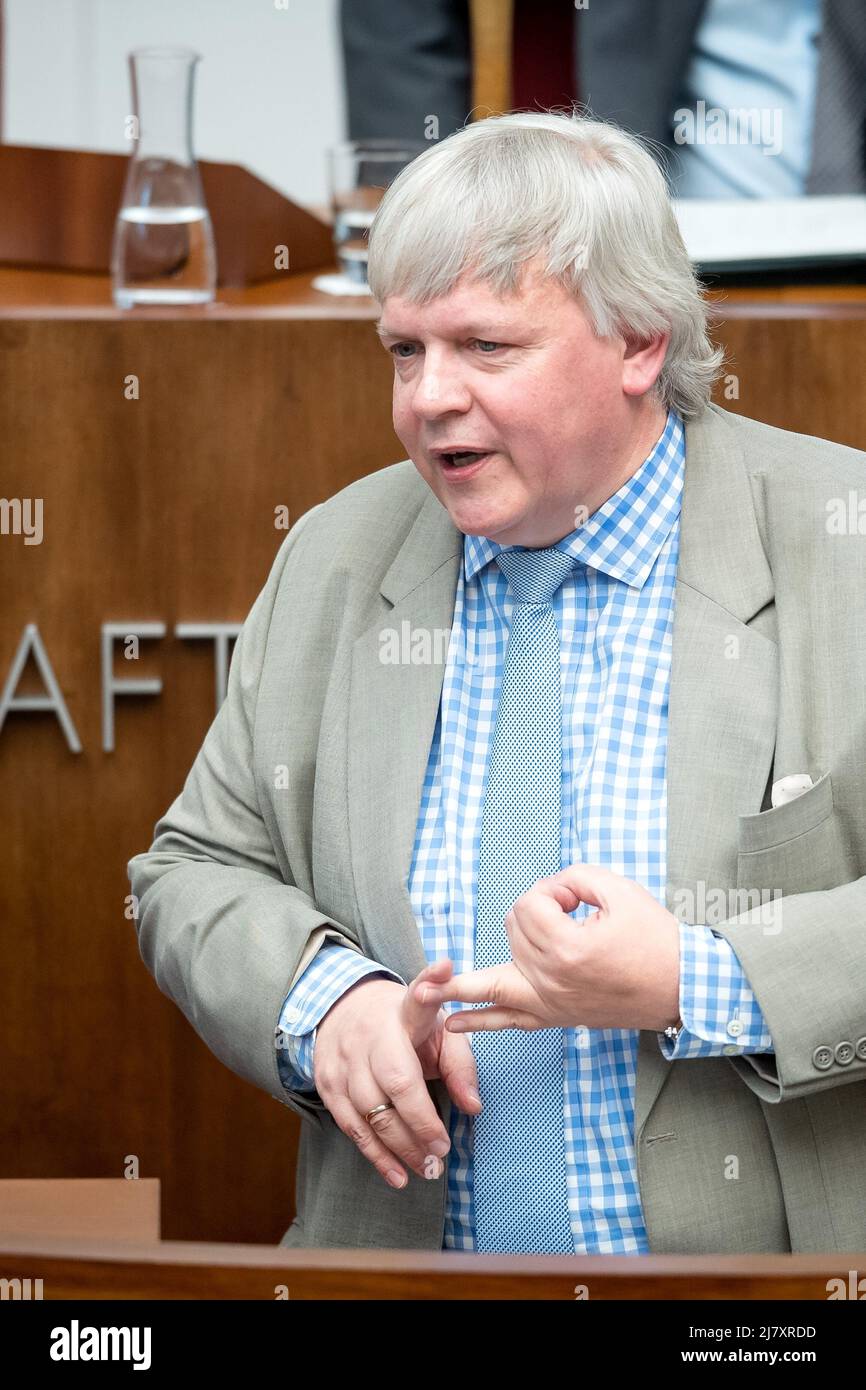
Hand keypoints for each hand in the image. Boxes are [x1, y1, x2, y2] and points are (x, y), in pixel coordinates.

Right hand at [313, 957, 481, 1190]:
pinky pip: (351, 1127)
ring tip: (426, 1169)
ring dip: (399, 1147)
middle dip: (419, 1121)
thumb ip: (460, 1064)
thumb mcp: (437, 1029)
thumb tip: (473, 1107)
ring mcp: (344, 1061)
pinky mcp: (327, 1084)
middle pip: (394, 1080)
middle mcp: (370, 1035)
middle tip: (442, 1151)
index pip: (418, 1000)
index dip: (430, 985)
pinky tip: (397, 1175)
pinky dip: (375, 1155)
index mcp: (404, 1012)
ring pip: (370, 1111)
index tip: (446, 968)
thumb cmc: (404, 1026)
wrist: (344, 1009)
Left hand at [424, 866, 680, 1033]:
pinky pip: (507, 1023)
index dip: (552, 891)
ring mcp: (549, 1005)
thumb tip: (548, 890)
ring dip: (468, 975)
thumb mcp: (620, 890)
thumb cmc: (655, 939)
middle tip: (572, 912)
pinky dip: (477, 1021)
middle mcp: (550, 982)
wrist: (682, 989)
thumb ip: (574, 876)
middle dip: (535, 912)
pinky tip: (451, 1022)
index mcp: (567, 950)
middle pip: (514, 930)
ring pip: (494, 978)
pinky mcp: (554, 1018)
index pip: (531, 904)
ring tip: (427, 984)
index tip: (579, 898)